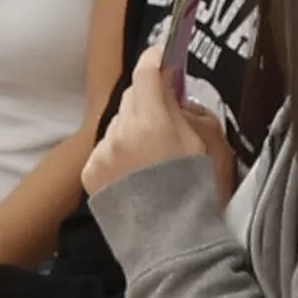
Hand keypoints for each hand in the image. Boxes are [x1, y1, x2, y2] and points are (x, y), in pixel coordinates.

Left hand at [89, 49, 220, 192]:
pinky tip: (135, 174)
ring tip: (151, 157)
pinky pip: (105, 149)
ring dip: (132, 129)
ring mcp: (102, 153)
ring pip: (117, 124)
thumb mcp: (207, 143)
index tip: (161, 54)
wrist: (173, 243)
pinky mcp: (90, 173)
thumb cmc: (198, 192)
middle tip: (164, 115)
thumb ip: (187, 110)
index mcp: (153, 121)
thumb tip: (172, 92)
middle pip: (130, 98)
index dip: (154, 58)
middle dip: (146, 100)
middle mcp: (121, 132)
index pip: (146, 73)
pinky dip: (119, 153)